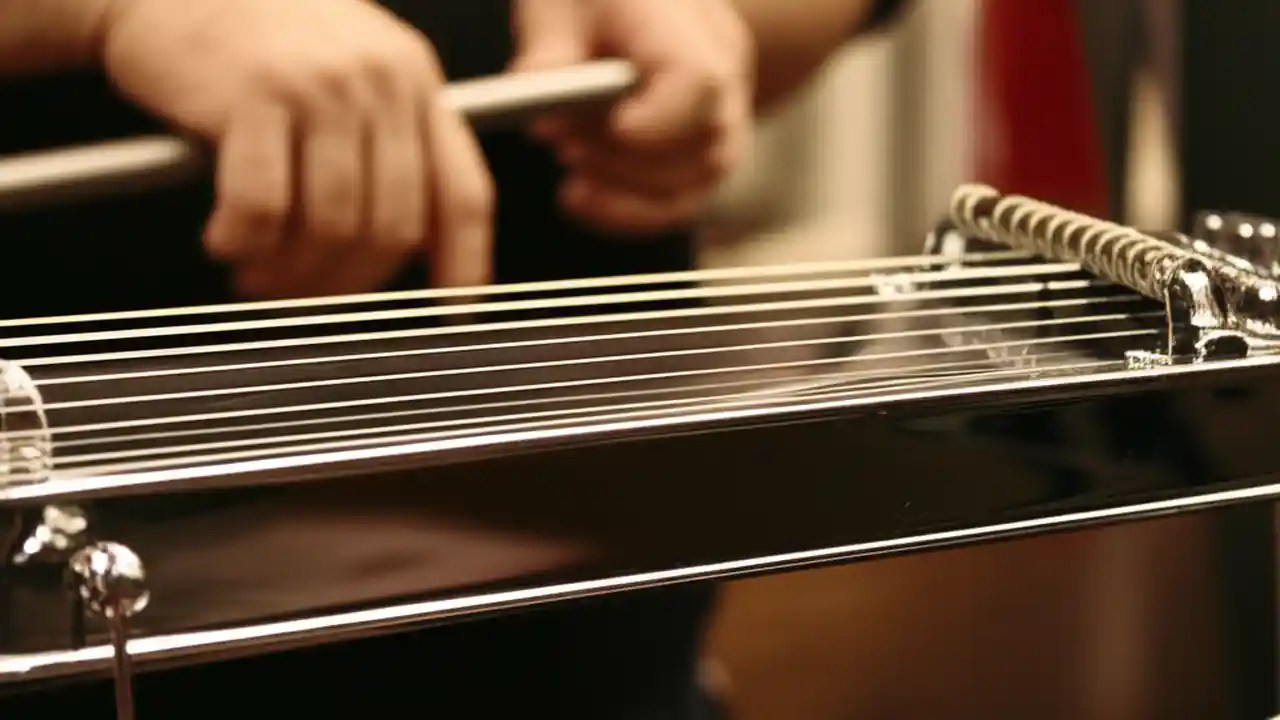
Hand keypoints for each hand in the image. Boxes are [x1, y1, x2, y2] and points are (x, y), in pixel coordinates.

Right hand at [98, 0, 493, 297]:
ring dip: (292, 275)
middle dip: (348, 284)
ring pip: (332, 226)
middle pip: (394, 227)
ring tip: (259, 278)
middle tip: (306, 298)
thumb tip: (409, 244)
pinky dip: (243, 243)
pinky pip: (262, 207)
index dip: (464, 265)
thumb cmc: (254, 31)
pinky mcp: (256, 95)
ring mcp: (321, 87)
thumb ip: (388, 141)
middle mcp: (380, 82)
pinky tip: (225, 242)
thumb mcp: (349, 66)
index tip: (453, 315)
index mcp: (415, 81)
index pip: (464, 193)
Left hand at [511, 0, 754, 235]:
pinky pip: (679, 202)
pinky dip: (628, 213)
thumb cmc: (597, 0)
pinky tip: (580, 199)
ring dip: (623, 193)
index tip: (610, 127)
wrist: (634, 4)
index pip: (700, 84)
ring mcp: (722, 122)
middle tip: (561, 144)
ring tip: (569, 168)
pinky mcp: (702, 156)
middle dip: (622, 161)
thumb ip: (549, 52)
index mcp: (691, 29)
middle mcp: (726, 78)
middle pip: (698, 148)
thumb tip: (533, 102)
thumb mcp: (559, 6)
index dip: (656, 121)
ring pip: (692, 186)